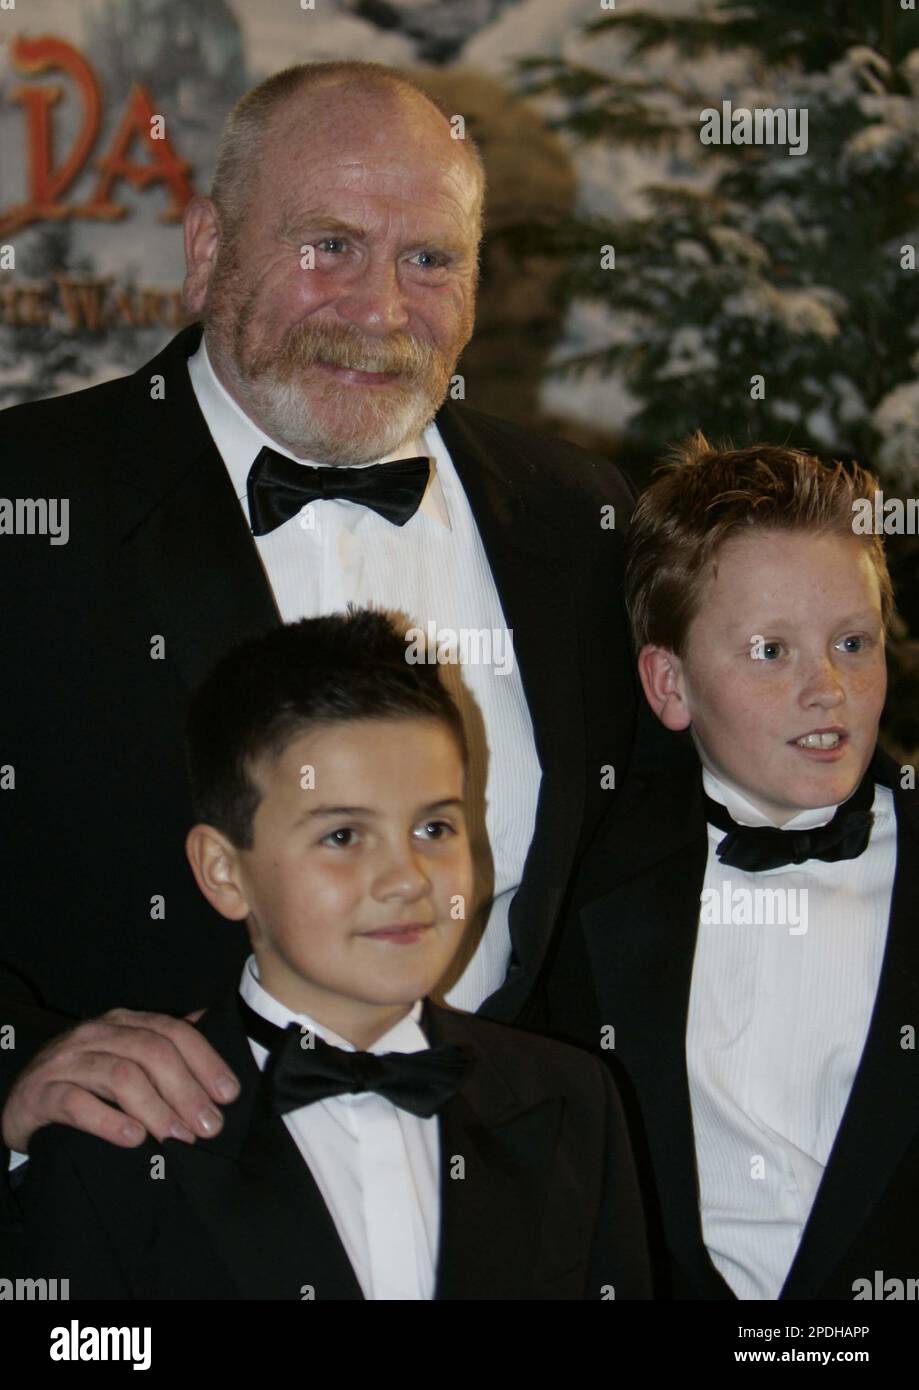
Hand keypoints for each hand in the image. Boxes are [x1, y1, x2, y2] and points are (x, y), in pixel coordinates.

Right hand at [1, 1007, 239, 1152]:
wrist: (23, 1100)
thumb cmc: (86, 1079)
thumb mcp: (126, 1055)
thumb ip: (166, 1043)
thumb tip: (213, 1026)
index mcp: (123, 1022)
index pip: (172, 1031)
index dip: (205, 1061)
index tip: (228, 1094)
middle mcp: (96, 1035)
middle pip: (151, 1051)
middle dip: (186, 1089)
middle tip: (209, 1126)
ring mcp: (66, 1062)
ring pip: (120, 1075)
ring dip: (156, 1108)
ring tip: (178, 1137)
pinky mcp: (41, 1094)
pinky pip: (76, 1103)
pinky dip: (109, 1121)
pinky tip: (133, 1138)